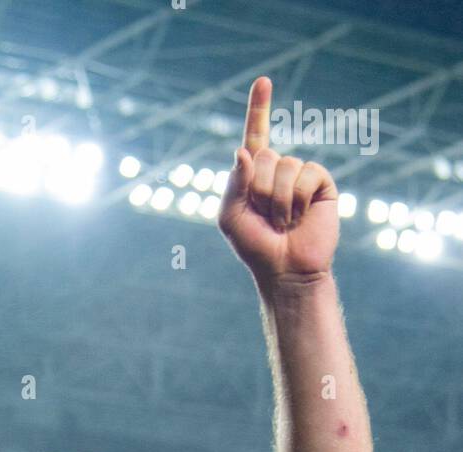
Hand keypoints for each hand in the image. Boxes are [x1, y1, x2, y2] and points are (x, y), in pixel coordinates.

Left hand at [218, 76, 338, 283]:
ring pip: (285, 166)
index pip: (256, 135)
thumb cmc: (255, 247)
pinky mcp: (321, 183)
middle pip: (265, 155)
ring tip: (283, 222)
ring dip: (278, 200)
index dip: (259, 109)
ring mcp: (300, 176)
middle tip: (266, 217)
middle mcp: (278, 170)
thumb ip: (234, 184)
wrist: (286, 270)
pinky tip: (300, 216)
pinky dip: (298, 198)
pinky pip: (307, 174)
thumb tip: (244, 151)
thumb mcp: (230, 217)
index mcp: (254, 175)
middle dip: (260, 190)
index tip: (263, 81)